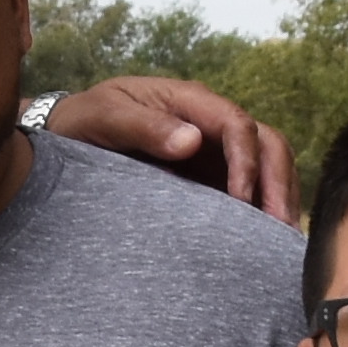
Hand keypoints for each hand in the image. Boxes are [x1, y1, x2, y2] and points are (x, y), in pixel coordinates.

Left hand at [53, 74, 296, 222]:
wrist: (67, 135)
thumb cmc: (85, 120)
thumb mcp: (105, 116)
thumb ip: (143, 127)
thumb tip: (191, 142)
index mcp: (191, 102)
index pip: (238, 125)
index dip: (247, 161)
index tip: (241, 200)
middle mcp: (211, 125)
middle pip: (268, 144)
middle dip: (279, 183)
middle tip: (280, 227)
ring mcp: (214, 152)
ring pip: (267, 168)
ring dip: (278, 200)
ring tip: (280, 242)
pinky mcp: (210, 179)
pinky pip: (247, 193)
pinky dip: (260, 214)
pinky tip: (262, 245)